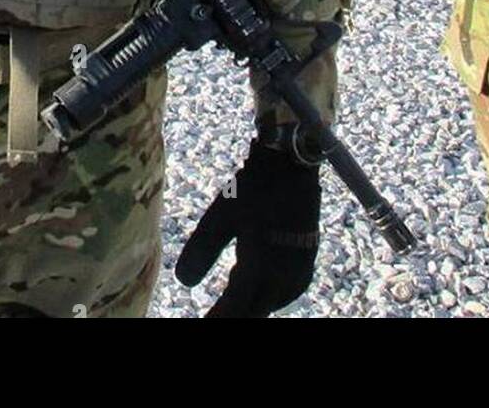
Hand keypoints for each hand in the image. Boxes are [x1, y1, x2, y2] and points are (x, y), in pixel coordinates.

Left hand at [175, 137, 320, 317]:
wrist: (291, 165)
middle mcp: (283, 279)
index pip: (233, 312)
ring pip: (269, 304)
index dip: (215, 320)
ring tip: (227, 302)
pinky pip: (282, 293)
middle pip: (253, 312)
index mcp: (260, 270)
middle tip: (211, 316)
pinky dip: (265, 295)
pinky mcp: (306, 264)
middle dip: (232, 316)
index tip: (201, 324)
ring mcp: (298, 273)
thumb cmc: (252, 188)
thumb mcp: (220, 217)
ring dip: (249, 306)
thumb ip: (201, 251)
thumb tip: (182, 283)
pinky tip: (252, 285)